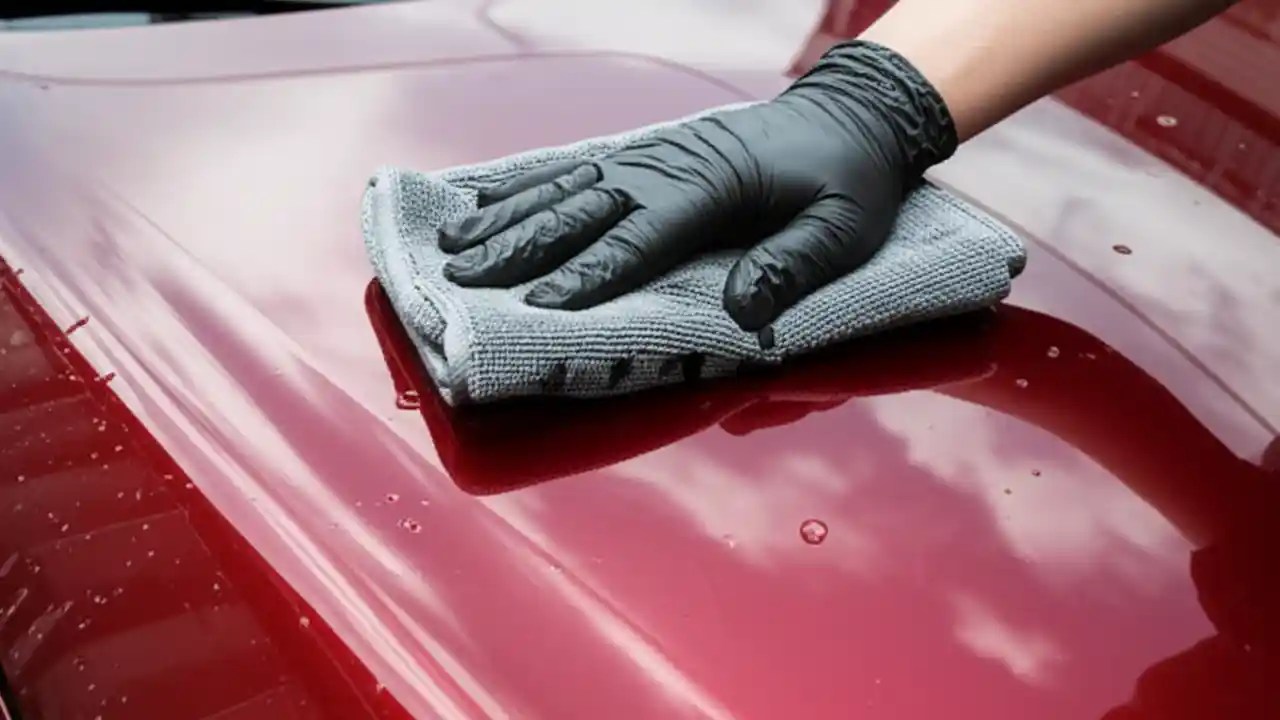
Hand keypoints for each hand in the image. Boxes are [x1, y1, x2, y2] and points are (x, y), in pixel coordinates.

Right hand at [438, 41, 955, 330]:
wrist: (851, 118)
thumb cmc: (849, 181)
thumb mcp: (846, 228)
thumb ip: (796, 266)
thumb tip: (742, 311)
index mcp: (713, 186)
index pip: (640, 235)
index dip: (591, 272)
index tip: (541, 304)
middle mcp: (667, 167)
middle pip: (581, 207)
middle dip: (520, 245)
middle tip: (463, 278)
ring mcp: (649, 155)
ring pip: (564, 184)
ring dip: (507, 216)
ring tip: (452, 244)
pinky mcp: (645, 154)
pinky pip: (574, 166)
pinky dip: (525, 185)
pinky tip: (483, 201)